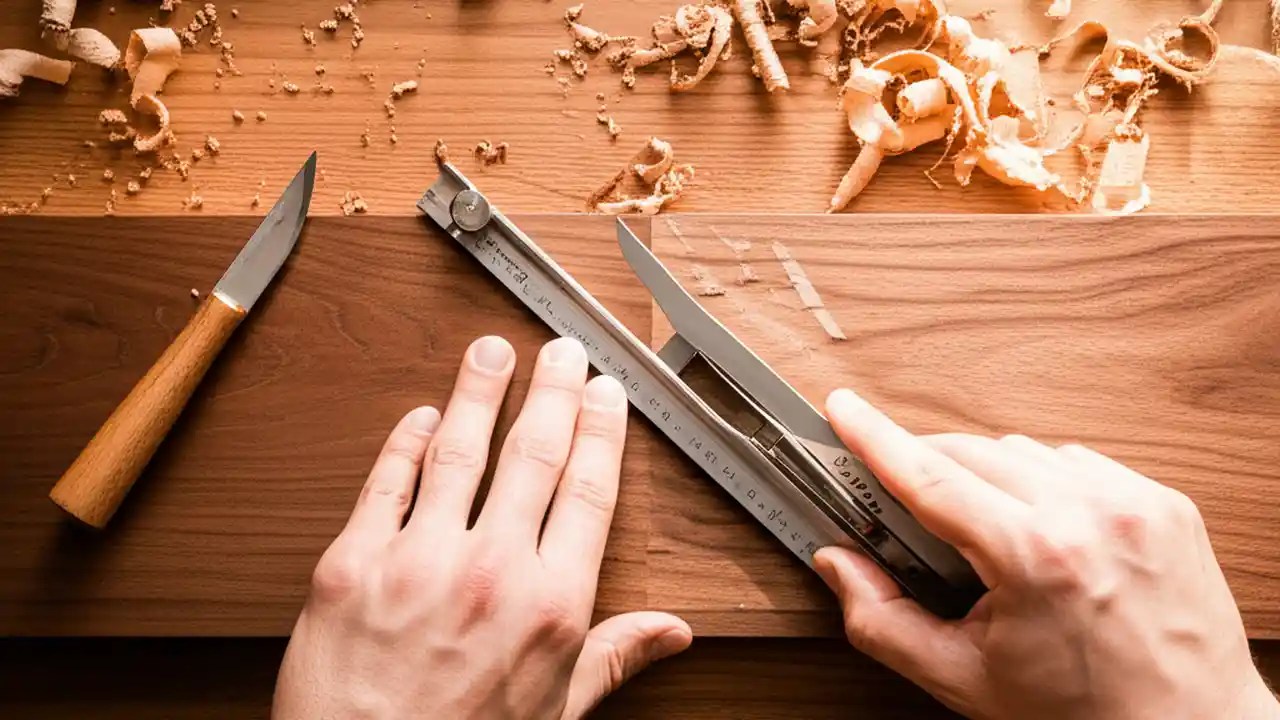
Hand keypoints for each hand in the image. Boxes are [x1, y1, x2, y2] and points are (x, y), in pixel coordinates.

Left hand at [272, 336, 690, 719]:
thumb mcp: (556, 713)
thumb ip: (614, 658)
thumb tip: (673, 633)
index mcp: (552, 604)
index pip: (588, 489)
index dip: (599, 431)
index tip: (604, 393)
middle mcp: (491, 571)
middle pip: (533, 454)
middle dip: (552, 391)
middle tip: (560, 351)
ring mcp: (418, 561)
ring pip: (458, 451)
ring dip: (478, 392)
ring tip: (491, 352)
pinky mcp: (351, 564)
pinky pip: (384, 483)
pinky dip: (403, 443)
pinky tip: (420, 416)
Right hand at [814, 389, 1279, 719]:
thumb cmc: (1086, 714)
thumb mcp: (963, 679)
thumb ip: (883, 621)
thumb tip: (839, 564)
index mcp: (1036, 557)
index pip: (932, 477)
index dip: (876, 438)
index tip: (844, 409)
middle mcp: (1091, 515)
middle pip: (972, 452)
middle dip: (927, 469)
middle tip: (905, 510)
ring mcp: (1133, 502)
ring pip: (1022, 450)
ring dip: (987, 476)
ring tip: (985, 534)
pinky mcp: (1162, 502)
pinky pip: (1076, 462)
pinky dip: (1043, 483)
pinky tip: (1038, 526)